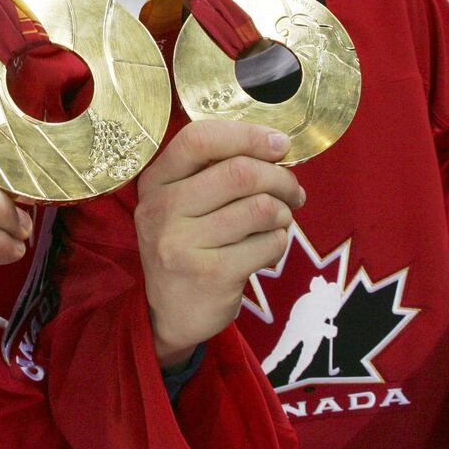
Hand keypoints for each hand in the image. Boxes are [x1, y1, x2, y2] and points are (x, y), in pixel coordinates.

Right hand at [134, 120, 303, 371]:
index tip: (278, 144)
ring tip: (278, 223)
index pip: (198, 139)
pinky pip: (268, 243)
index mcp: (155, 182)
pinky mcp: (210, 275)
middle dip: (280, 179)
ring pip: (260, 208)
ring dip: (283, 214)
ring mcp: (182, 244)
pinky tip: (266, 251)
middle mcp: (161, 210)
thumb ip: (215, 171)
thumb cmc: (189, 245)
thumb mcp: (183, 204)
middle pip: (239, 172)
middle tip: (293, 193)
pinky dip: (279, 243)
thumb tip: (276, 145)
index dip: (246, 135)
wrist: (170, 314)